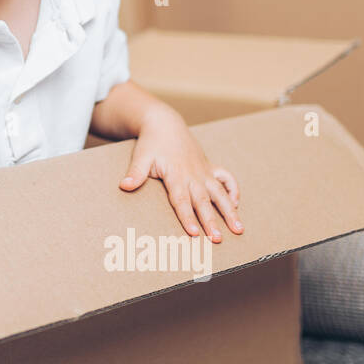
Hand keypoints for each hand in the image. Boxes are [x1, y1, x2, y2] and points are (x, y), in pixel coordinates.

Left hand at [118, 105, 242, 242]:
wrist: (164, 124)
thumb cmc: (151, 143)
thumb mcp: (140, 157)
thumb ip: (135, 173)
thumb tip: (124, 186)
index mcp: (176, 175)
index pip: (181, 200)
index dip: (187, 217)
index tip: (194, 233)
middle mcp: (193, 175)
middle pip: (203, 201)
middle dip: (211, 221)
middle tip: (218, 239)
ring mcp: (204, 171)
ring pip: (220, 193)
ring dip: (230, 211)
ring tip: (239, 228)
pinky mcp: (209, 167)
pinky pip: (226, 178)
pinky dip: (233, 189)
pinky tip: (236, 204)